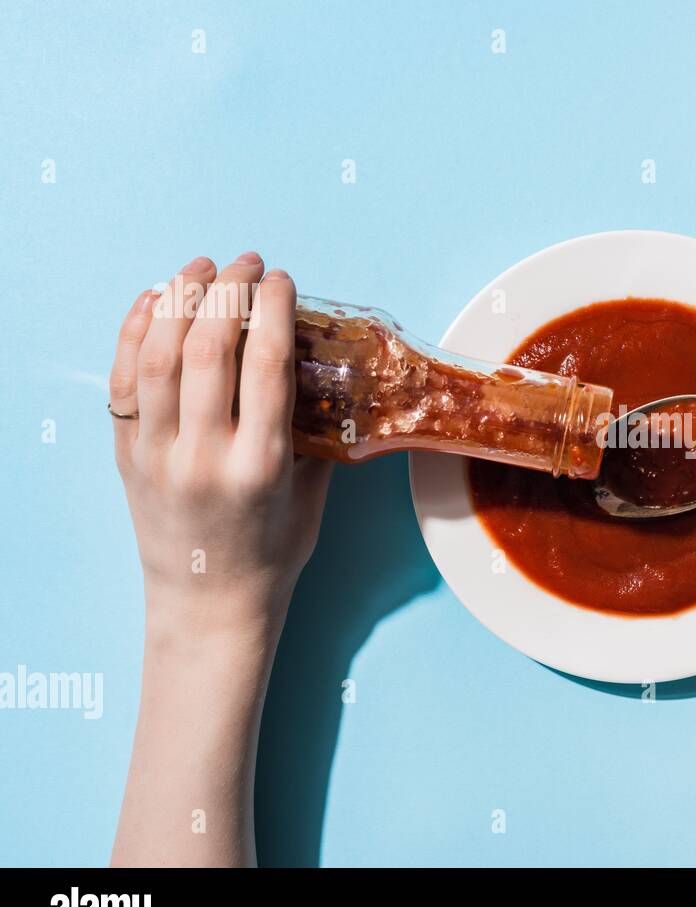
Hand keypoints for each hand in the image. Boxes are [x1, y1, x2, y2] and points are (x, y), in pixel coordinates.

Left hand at [109, 253, 330, 647]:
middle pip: (209, 348)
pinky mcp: (126, 455)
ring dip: (180, 300)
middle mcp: (205, 456)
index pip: (267, 364)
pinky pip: (122, 381)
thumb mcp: (311, 494)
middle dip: (228, 290)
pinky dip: (134, 332)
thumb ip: (316, 431)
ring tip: (200, 268)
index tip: (281, 278)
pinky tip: (153, 301)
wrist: (209, 603)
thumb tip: (320, 366)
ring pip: (159, 355)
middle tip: (246, 263)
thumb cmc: (272, 551)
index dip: (273, 308)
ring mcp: (158, 455)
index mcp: (262, 465)